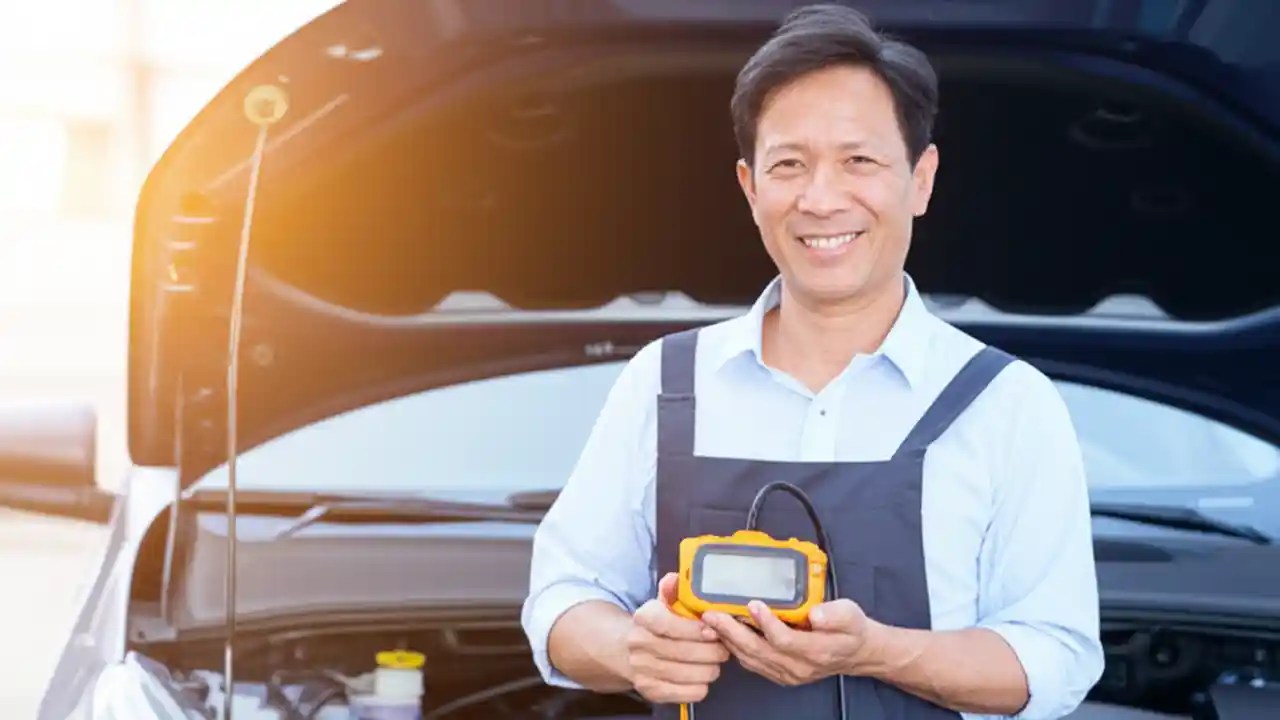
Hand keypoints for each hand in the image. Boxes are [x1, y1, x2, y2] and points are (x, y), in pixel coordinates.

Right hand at [626, 572, 729, 703]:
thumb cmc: (656, 626)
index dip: (696, 630)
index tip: (714, 630)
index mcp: (644, 618)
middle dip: (713, 650)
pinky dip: (702, 685)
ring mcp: (643, 671)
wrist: (628, 652)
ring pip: (692, 674)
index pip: (671, 625)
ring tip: (714, 660)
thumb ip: (673, 590)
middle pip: (685, 652)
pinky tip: (701, 675)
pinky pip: (690, 693)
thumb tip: (675, 578)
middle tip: (724, 647)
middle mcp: (639, 645)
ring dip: (711, 668)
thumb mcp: (663, 603)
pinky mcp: (652, 692)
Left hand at [701, 599, 876, 686]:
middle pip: (759, 650)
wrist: (856, 653)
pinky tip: (723, 633)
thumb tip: (815, 614)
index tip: (752, 604)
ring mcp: (787, 673)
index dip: (766, 623)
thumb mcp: (851, 614)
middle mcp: (798, 666)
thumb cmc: (851, 630)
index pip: (785, 640)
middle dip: (732, 631)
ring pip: (752, 658)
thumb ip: (834, 614)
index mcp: (816, 651)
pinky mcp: (779, 673)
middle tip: (713, 614)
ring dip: (728, 640)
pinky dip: (735, 648)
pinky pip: (752, 663)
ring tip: (710, 622)